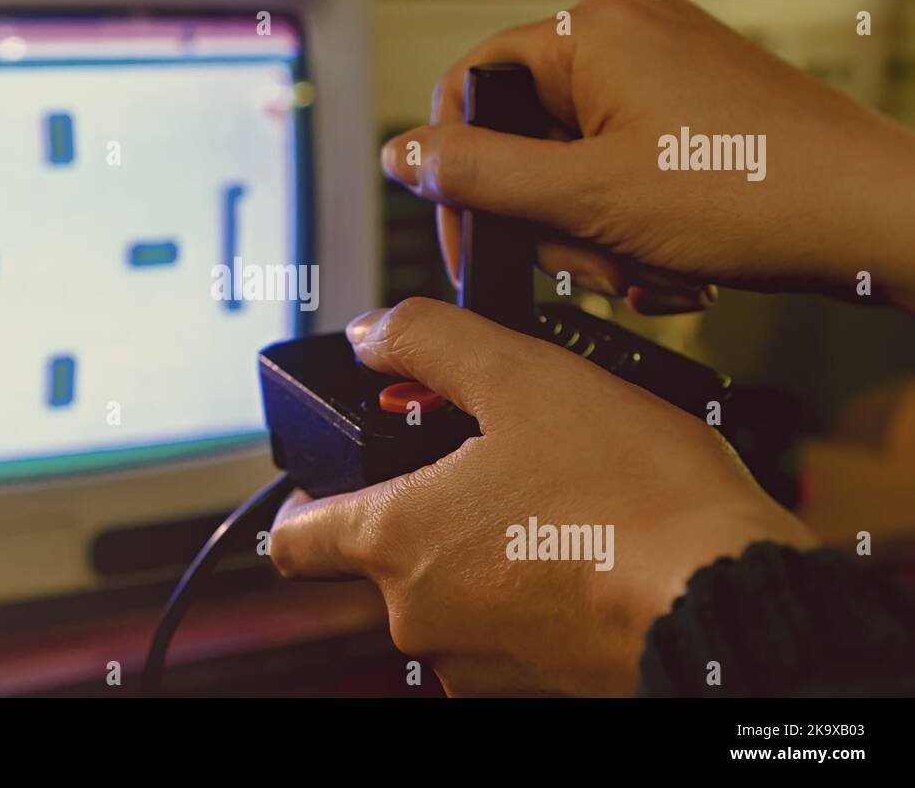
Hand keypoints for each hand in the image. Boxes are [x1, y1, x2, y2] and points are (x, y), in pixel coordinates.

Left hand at [268, 298, 818, 695]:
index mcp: (396, 542)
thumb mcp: (524, 375)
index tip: (326, 482)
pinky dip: (528, 591)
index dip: (303, 500)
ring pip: (450, 594)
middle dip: (424, 507)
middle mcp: (420, 618)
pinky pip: (505, 630)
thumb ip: (429, 342)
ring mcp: (476, 664)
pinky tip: (581, 551)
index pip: (292, 538)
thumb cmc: (634, 498)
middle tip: (487, 461)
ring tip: (550, 502)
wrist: (728, 601)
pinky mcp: (534, 688)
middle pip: (383, 557)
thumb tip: (374, 334)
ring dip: (480, 550)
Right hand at [381, 0, 914, 312]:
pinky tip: (669, 266)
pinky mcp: (700, 116)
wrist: (874, 219)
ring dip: (594, 237)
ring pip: (576, 168)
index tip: (468, 235)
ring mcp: (668, 77)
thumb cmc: (748, 193)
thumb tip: (401, 153)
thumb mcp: (584, 197)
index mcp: (590, 34)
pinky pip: (626, 174)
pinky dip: (634, 229)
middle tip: (585, 264)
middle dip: (547, 220)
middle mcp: (627, 39)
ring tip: (642, 271)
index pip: (473, 88)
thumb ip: (478, 175)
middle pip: (527, 138)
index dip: (457, 169)